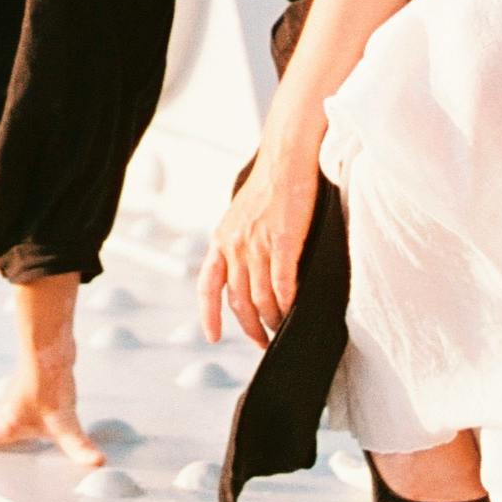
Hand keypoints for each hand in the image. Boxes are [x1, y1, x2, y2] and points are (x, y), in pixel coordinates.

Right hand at [0, 345, 107, 468]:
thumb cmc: (53, 385)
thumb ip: (79, 445)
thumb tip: (96, 462)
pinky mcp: (24, 387)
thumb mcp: (66, 423)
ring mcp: (13, 398)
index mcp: (5, 423)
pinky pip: (0, 403)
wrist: (52, 349)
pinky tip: (2, 407)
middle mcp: (4, 412)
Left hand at [200, 156, 314, 349]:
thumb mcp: (240, 217)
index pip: (207, 286)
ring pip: (261, 298)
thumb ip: (239, 245)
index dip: (209, 315)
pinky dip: (287, 303)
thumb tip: (247, 272)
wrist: (285, 159)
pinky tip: (294, 310)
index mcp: (221, 240)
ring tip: (282, 328)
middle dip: (250, 327)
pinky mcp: (282, 241)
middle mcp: (234, 246)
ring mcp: (257, 245)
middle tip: (263, 342)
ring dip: (272, 320)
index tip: (212, 336)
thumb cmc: (269, 186)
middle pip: (238, 302)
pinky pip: (282, 284)